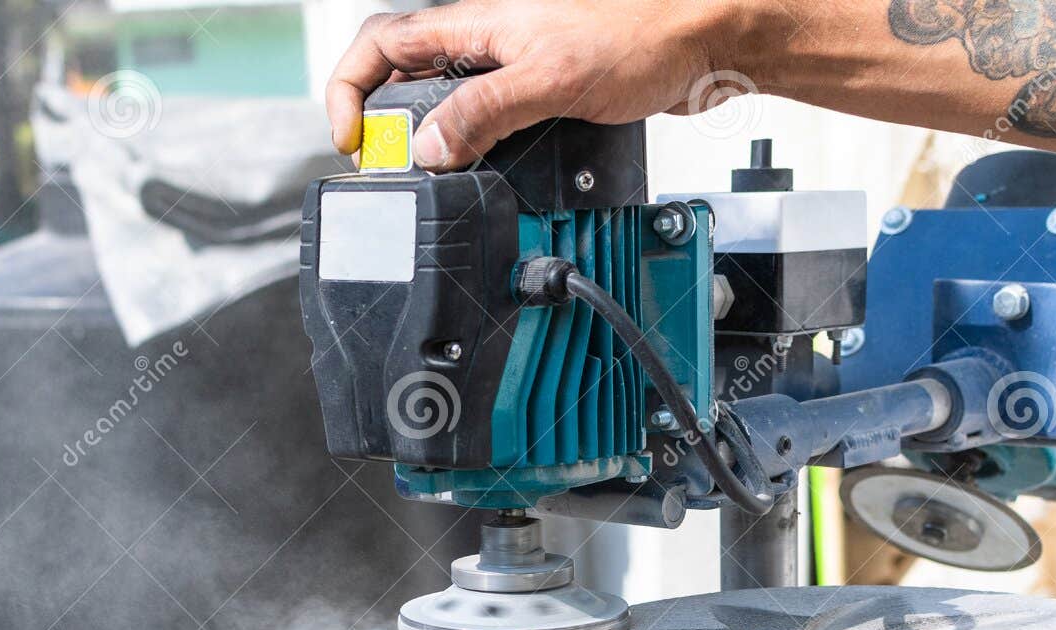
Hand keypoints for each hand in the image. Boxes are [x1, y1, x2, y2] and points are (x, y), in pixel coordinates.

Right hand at [324, 0, 757, 170]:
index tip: (352, 140)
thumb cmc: (642, 34)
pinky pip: (489, 123)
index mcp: (473, 23)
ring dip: (433, 144)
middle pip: (405, 79)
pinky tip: (488, 174)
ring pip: (446, 105)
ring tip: (434, 179)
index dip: (349, 90)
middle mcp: (486, 42)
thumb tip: (429, 150)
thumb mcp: (547, 78)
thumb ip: (482, 114)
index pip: (380, 45)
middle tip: (393, 170)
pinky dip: (476, 152)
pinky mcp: (540, 93)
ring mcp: (512, 67)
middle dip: (388, 126)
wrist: (706, 40)